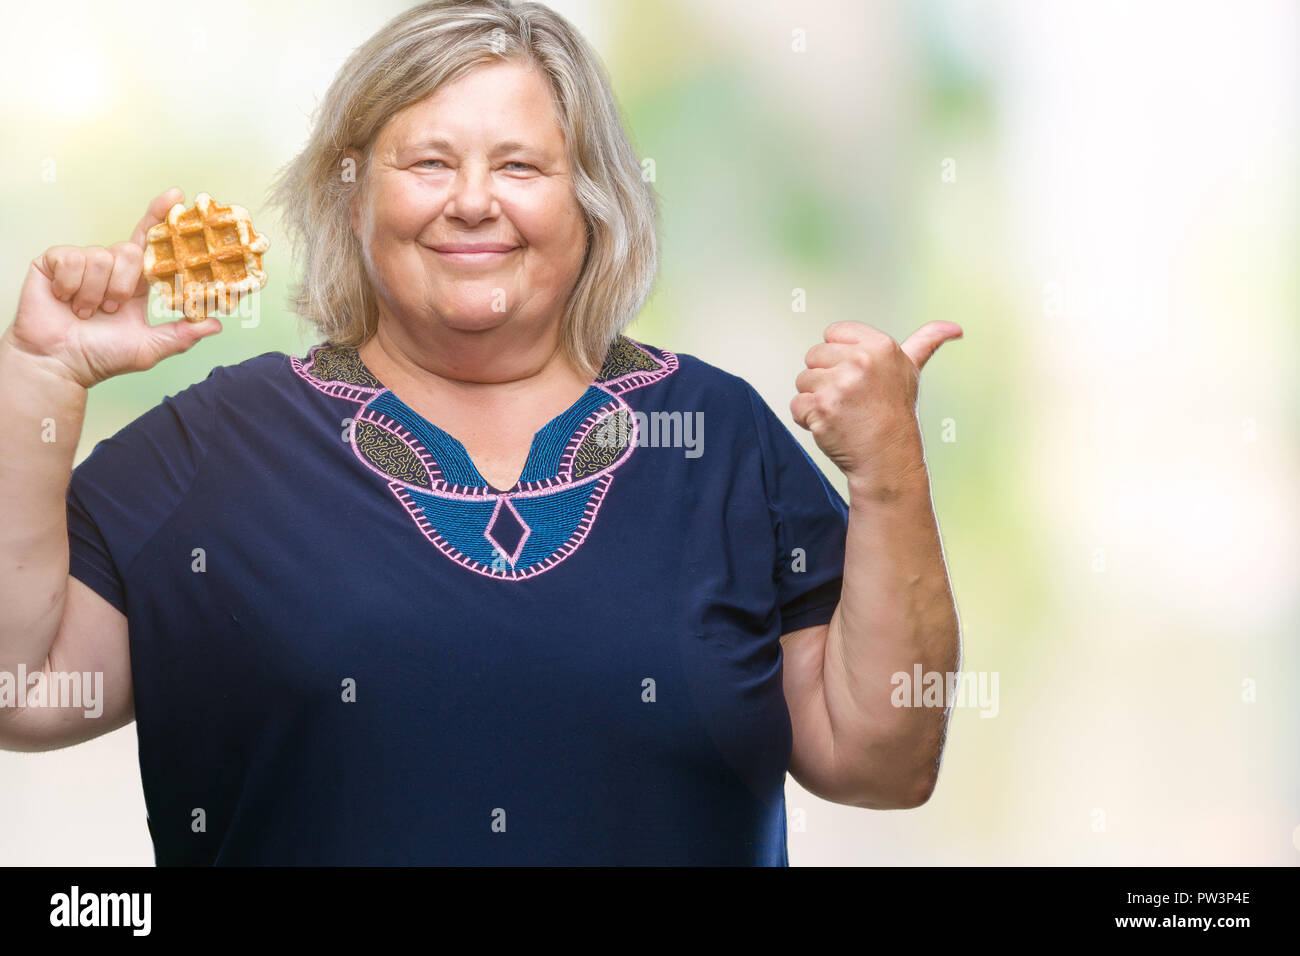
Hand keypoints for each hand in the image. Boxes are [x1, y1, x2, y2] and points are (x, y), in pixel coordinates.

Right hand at [7, 188, 222, 387]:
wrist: (59, 363)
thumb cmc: (100, 357)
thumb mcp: (149, 348)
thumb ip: (181, 335)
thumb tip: (216, 325)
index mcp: (133, 283)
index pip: (150, 242)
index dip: (160, 217)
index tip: (177, 196)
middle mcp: (110, 268)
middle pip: (129, 250)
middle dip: (123, 285)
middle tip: (110, 310)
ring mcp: (82, 262)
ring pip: (102, 256)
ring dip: (96, 292)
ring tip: (85, 311)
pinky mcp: (54, 261)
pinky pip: (73, 260)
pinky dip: (71, 286)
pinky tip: (65, 300)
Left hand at [790, 320, 961, 492]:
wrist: (888, 459)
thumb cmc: (896, 415)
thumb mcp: (912, 370)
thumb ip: (926, 342)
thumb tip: (953, 328)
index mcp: (880, 346)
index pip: (833, 333)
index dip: (839, 356)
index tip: (855, 375)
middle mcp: (860, 361)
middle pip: (814, 356)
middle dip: (826, 378)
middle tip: (850, 398)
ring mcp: (839, 385)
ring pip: (803, 381)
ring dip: (816, 399)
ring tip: (842, 412)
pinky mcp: (821, 408)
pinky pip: (797, 405)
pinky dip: (808, 419)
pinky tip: (831, 425)